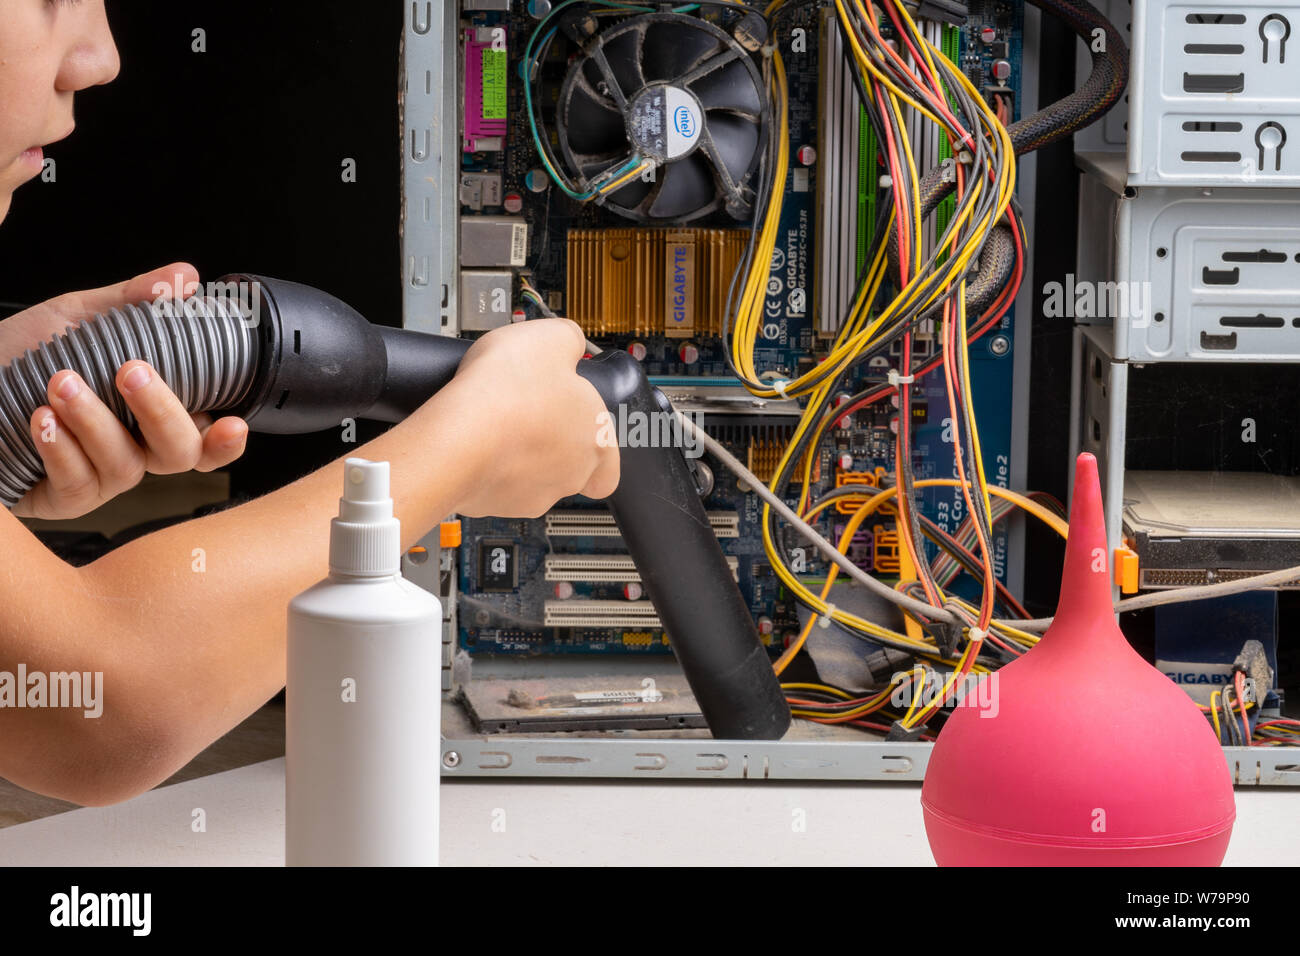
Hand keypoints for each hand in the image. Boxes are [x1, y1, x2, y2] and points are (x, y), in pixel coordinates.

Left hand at [4, 263, 249, 519]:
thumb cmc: (20, 357)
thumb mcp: (78, 318)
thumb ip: (135, 301)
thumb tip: (185, 277)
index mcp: (151, 413)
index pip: (206, 436)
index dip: (227, 439)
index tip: (233, 421)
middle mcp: (136, 449)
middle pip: (180, 454)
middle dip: (162, 413)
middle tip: (132, 371)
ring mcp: (101, 478)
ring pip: (126, 467)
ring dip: (95, 423)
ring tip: (61, 383)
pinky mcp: (63, 498)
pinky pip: (78, 484)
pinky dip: (62, 450)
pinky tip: (42, 420)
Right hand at [444, 318, 618, 517]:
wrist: (454, 437)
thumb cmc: (506, 395)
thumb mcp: (551, 338)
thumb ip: (571, 342)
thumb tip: (570, 343)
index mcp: (596, 439)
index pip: (611, 461)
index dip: (594, 440)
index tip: (575, 420)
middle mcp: (570, 474)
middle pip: (569, 465)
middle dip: (550, 441)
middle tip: (529, 412)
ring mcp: (533, 495)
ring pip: (532, 478)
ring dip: (518, 455)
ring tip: (496, 423)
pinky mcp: (493, 506)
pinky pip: (495, 486)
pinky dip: (487, 467)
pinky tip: (474, 441)